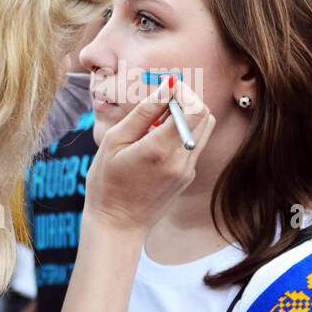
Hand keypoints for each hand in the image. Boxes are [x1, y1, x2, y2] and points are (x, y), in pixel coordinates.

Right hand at [83, 75, 215, 234]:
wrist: (117, 224)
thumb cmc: (107, 182)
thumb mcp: (114, 141)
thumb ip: (142, 113)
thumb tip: (166, 87)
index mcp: (161, 149)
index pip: (193, 108)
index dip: (183, 91)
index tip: (165, 87)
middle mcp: (181, 160)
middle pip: (204, 115)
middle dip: (187, 100)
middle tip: (162, 100)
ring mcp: (188, 170)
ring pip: (204, 128)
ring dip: (187, 115)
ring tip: (157, 120)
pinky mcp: (188, 176)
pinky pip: (194, 145)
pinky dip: (182, 133)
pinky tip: (157, 139)